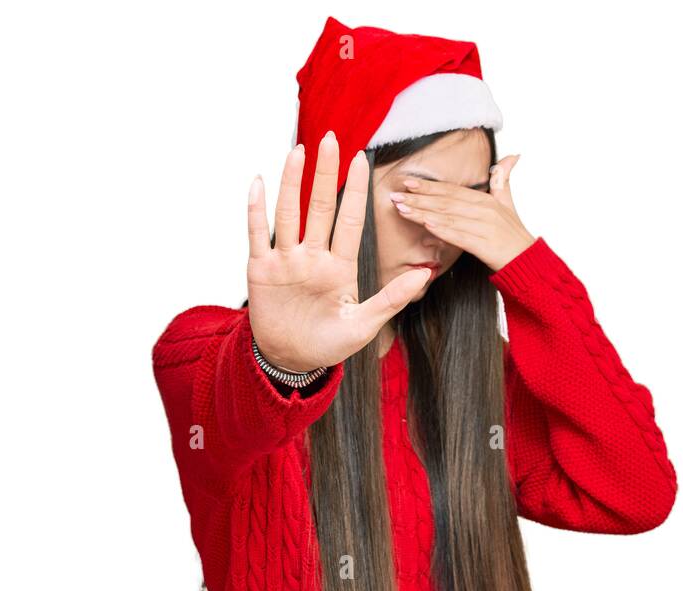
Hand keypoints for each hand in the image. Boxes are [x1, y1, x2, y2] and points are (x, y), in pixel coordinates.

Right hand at [245, 131, 433, 371]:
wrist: (292, 362)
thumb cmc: (330, 343)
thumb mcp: (365, 324)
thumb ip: (393, 298)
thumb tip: (426, 274)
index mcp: (341, 266)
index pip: (350, 220)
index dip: (355, 190)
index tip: (363, 160)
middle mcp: (314, 256)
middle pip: (319, 207)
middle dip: (325, 173)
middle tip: (329, 138)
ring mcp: (287, 260)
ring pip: (289, 214)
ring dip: (292, 182)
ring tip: (297, 151)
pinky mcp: (262, 270)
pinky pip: (257, 235)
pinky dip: (256, 210)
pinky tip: (258, 183)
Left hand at [388, 153, 535, 270]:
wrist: (528, 261)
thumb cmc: (514, 235)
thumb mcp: (509, 203)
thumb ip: (503, 180)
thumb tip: (512, 156)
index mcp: (487, 200)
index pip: (452, 190)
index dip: (429, 186)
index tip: (408, 182)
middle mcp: (485, 211)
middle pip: (446, 202)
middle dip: (419, 198)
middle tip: (395, 196)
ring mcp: (485, 228)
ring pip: (449, 218)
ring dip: (424, 213)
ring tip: (403, 210)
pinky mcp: (485, 245)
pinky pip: (460, 236)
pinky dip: (442, 230)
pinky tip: (427, 226)